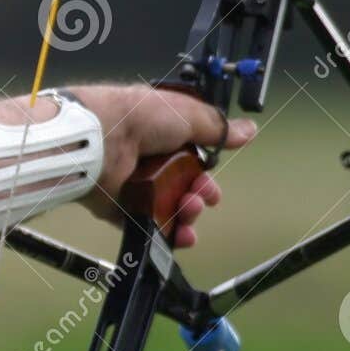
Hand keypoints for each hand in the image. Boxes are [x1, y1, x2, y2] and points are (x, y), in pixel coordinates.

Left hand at [78, 85, 254, 248]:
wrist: (100, 138)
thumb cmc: (139, 117)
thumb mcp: (188, 114)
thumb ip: (218, 128)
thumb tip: (248, 130)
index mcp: (163, 134)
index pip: (193, 158)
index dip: (207, 170)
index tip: (214, 178)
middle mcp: (149, 160)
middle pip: (184, 186)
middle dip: (200, 194)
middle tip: (204, 196)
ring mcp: (134, 185)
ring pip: (170, 208)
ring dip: (188, 213)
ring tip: (190, 209)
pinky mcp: (121, 208)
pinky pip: (148, 226)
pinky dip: (167, 233)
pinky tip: (181, 236)